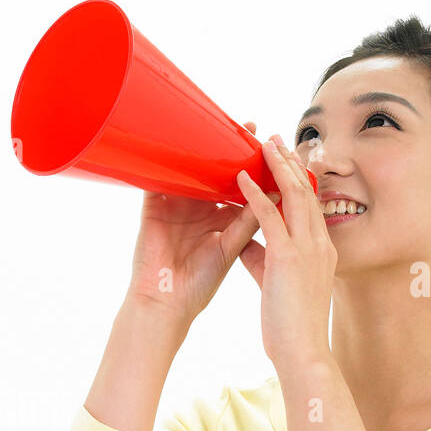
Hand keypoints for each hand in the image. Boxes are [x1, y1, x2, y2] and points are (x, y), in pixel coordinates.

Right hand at [129, 119, 281, 321]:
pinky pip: (158, 177)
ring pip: (190, 169)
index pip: (240, 187)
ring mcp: (176, 206)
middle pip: (216, 172)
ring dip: (201, 150)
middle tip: (249, 128)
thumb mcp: (230, 247)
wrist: (166, 303)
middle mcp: (200, 209)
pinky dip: (165, 160)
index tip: (272, 148)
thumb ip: (251, 220)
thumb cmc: (199, 284)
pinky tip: (176, 143)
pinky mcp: (153, 207)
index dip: (254, 168)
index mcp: (221, 220)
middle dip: (231, 151)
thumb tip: (277, 191)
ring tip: (218, 128)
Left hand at [234, 134, 334, 368]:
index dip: (298, 179)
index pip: (310, 204)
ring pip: (293, 195)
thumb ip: (262, 260)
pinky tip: (242, 178)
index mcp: (320, 249)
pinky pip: (270, 217)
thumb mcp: (276, 285)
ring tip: (262, 144)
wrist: (303, 352)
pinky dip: (255, 194)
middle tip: (276, 139)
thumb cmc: (290, 326)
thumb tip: (244, 245)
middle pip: (306, 190)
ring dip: (277, 166)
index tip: (286, 159)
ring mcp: (306, 248)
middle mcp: (318, 243)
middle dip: (291, 162)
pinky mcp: (287, 258)